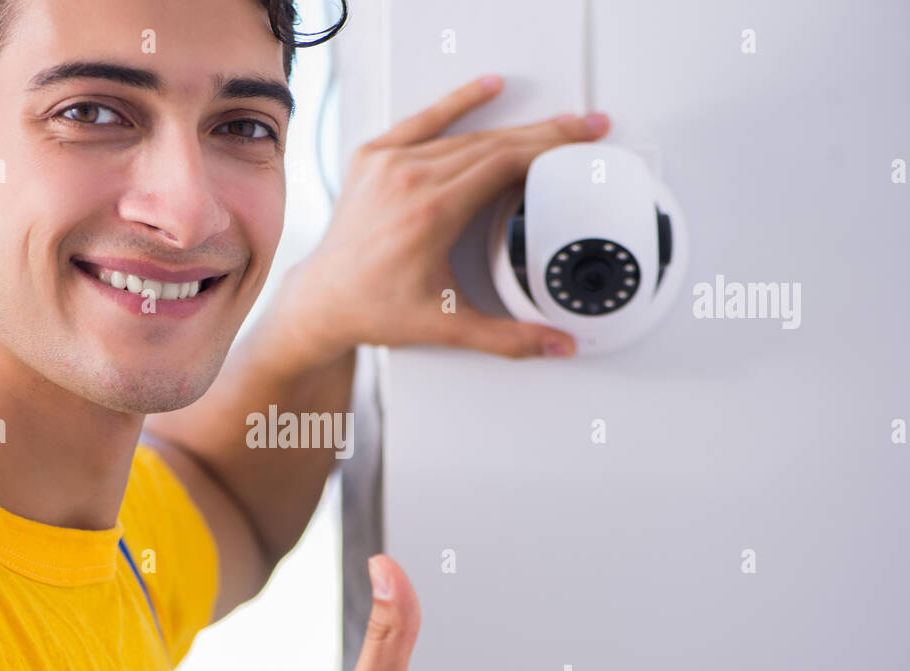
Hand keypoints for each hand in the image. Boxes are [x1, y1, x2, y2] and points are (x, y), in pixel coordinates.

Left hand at [282, 74, 609, 364]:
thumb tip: (558, 345)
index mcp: (431, 212)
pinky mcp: (373, 157)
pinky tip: (487, 86)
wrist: (323, 300)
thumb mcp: (448, 326)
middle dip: (546, 134)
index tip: (581, 144)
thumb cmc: (374, 308)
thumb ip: (510, 338)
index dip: (550, 150)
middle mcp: (408, 179)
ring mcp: (388, 164)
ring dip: (514, 127)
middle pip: (494, 144)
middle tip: (585, 128)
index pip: (505, 164)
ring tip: (553, 123)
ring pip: (465, 135)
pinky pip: (422, 120)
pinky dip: (457, 103)